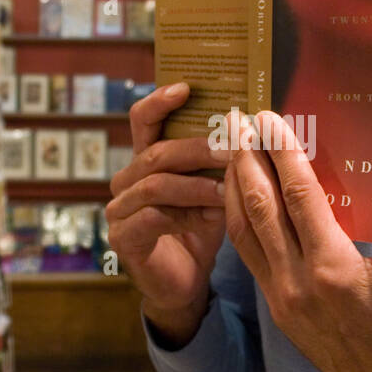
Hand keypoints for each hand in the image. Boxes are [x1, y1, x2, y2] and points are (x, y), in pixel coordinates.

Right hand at [104, 82, 226, 316]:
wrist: (184, 284)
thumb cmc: (199, 230)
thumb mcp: (213, 190)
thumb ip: (220, 163)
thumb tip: (251, 127)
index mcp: (146, 161)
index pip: (144, 121)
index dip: (161, 101)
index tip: (187, 88)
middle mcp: (126, 180)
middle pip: (157, 152)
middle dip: (197, 147)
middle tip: (231, 147)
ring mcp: (119, 210)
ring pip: (155, 184)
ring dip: (196, 184)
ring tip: (228, 189)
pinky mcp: (123, 238)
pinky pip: (151, 217)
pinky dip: (183, 215)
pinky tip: (209, 218)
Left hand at [223, 111, 371, 371]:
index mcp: (335, 268)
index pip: (300, 195)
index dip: (282, 153)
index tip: (270, 119)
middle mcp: (298, 282)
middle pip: (260, 206)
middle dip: (245, 157)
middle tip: (235, 119)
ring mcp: (281, 298)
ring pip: (243, 231)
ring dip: (233, 185)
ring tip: (227, 147)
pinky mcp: (277, 309)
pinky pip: (249, 256)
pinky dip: (238, 219)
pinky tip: (237, 195)